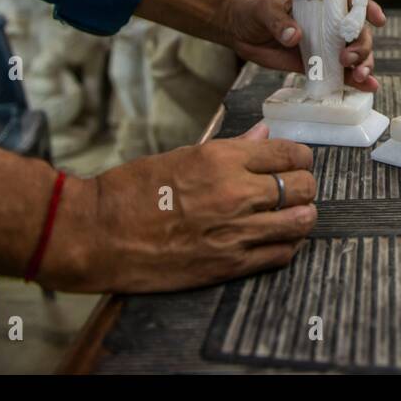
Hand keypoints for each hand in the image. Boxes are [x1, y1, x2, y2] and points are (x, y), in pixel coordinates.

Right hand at [85, 123, 316, 292]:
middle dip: (304, 185)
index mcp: (222, 159)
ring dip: (301, 216)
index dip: (300, 157)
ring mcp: (235, 232)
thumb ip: (232, 148)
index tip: (298, 162)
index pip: (289, 153)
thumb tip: (265, 135)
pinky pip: (280, 255)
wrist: (96, 234)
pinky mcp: (228, 266)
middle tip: (296, 188)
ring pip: (300, 222)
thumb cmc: (131, 191)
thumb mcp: (182, 155)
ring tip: (292, 214)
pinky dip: (286, 245)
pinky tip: (276, 239)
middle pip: (302, 187)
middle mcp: (235, 193)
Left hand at [218, 0, 386, 92]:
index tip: (377, 20)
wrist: (239, 28)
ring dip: (363, 65)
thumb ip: (280, 22)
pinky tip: (367, 88)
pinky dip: (353, 81)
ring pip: (354, 54)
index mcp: (320, 3)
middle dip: (361, 46)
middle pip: (357, 33)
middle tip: (347, 59)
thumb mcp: (264, 9)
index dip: (367, 8)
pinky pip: (339, 73)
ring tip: (359, 77)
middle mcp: (328, 23)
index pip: (350, 2)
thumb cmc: (253, 8)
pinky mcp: (316, 64)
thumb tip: (295, 36)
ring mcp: (324, 45)